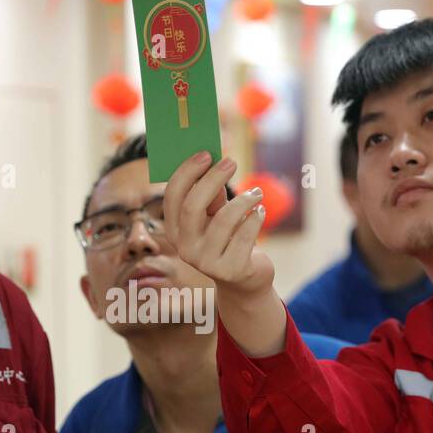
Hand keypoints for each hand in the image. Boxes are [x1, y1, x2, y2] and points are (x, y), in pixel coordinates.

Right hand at [162, 151, 275, 299]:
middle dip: (213, 179)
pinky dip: (256, 218)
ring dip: (244, 199)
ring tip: (258, 193)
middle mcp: (185, 248)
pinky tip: (260, 212)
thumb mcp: (215, 215)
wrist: (244, 279)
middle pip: (192, 206)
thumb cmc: (227, 238)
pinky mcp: (230, 270)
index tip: (206, 154)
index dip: (187, 173)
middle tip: (231, 161)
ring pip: (223, 220)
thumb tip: (214, 160)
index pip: (173, 197)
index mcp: (175, 231)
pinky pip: (245, 235)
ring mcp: (206, 263)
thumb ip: (210, 194)